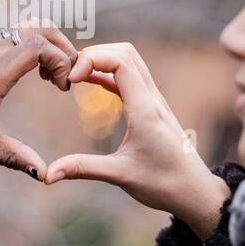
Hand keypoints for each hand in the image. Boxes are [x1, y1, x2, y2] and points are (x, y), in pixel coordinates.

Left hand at [0, 24, 78, 178]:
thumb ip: (14, 157)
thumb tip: (44, 174)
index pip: (38, 45)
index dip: (61, 61)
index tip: (61, 89)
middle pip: (38, 27)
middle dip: (62, 47)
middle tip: (65, 79)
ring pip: (25, 26)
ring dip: (47, 45)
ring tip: (49, 77)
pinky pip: (11, 35)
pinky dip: (31, 46)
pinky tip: (30, 74)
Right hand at [45, 42, 230, 238]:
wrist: (196, 193)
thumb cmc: (164, 185)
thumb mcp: (120, 176)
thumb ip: (84, 169)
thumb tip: (48, 175)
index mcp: (145, 110)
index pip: (120, 61)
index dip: (91, 60)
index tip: (70, 81)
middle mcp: (152, 99)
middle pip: (124, 52)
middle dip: (94, 54)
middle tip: (68, 75)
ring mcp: (154, 101)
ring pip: (129, 61)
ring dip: (102, 60)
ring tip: (75, 77)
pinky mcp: (152, 108)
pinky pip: (130, 78)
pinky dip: (108, 73)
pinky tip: (89, 83)